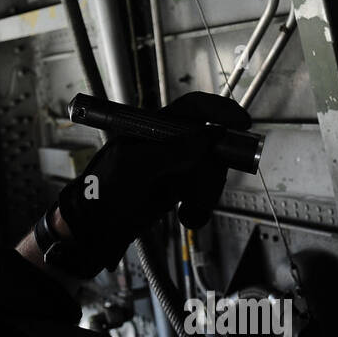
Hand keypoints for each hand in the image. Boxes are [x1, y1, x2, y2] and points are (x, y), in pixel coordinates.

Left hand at [55, 92, 250, 273]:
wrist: (95, 228)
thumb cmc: (104, 189)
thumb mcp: (135, 166)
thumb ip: (172, 150)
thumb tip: (208, 137)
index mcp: (154, 127)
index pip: (192, 108)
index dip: (218, 110)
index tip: (242, 123)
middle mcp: (169, 143)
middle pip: (212, 144)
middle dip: (213, 169)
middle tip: (203, 188)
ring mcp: (175, 166)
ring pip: (210, 171)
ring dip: (205, 193)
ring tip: (190, 212)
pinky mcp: (179, 188)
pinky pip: (203, 192)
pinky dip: (200, 206)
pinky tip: (189, 217)